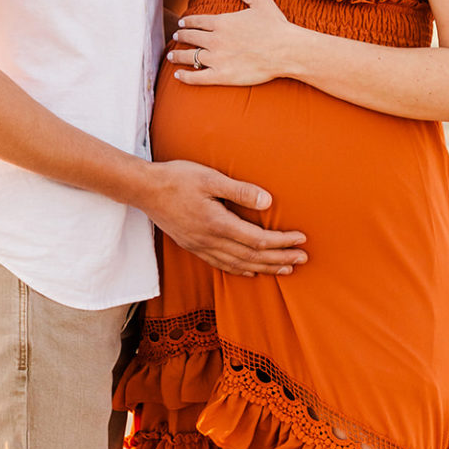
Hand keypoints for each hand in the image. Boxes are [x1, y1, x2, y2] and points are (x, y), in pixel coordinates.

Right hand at [141, 159, 306, 276]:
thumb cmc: (178, 178)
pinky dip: (241, 270)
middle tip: (303, 260)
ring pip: (239, 265)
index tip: (301, 239)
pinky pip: (222, 265)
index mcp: (217, 224)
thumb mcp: (210, 178)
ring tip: (285, 269)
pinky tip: (251, 271)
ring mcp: (201, 247)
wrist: (145, 190)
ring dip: (265, 268)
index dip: (282, 242)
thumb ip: (240, 191)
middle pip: (253, 258)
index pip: (258, 240)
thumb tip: (268, 202)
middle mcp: (210, 241)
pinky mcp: (193, 247)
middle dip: (280, 259)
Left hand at [167, 0, 294, 86]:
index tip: (181, 22)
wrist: (285, 50)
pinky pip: (197, 77)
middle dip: (181, 36)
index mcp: (222, 22)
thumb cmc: (275, 26)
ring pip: (190, 56)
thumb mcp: (260, 2)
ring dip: (178, 55)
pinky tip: (178, 75)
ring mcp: (217, 58)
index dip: (187, 21)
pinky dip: (186, 76)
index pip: (197, 21)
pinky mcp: (222, 76)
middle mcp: (215, 39)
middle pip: (191, 37)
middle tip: (175, 37)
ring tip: (171, 55)